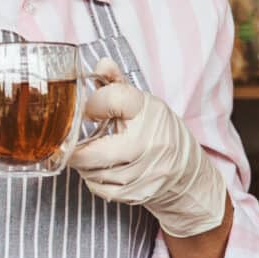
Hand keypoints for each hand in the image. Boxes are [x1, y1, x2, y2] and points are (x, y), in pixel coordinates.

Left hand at [67, 60, 228, 237]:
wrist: (187, 172)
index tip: (89, 112)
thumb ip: (117, 84)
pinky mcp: (141, 192)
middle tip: (71, 144)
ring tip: (87, 155)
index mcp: (149, 112)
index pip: (114, 99)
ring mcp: (147, 171)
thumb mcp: (143, 103)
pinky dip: (94, 181)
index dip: (93, 104)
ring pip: (95, 173)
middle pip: (95, 153)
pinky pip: (103, 190)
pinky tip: (98, 171)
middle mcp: (150, 142)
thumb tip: (100, 64)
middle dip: (76, 151)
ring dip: (84, 166)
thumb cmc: (158, 132)